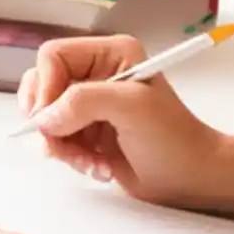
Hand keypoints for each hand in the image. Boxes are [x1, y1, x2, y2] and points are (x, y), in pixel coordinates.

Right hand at [17, 34, 224, 207]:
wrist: (192, 179)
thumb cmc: (173, 139)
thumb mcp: (131, 108)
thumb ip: (82, 101)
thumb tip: (43, 119)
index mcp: (108, 54)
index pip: (52, 57)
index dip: (45, 86)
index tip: (50, 119)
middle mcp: (94, 74)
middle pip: (41, 86)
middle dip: (48, 121)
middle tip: (60, 146)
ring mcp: (87, 104)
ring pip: (44, 116)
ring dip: (60, 145)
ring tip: (89, 161)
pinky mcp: (83, 130)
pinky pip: (54, 138)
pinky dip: (68, 156)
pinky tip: (97, 166)